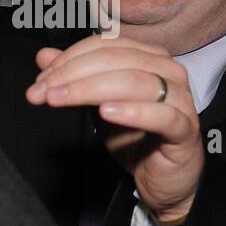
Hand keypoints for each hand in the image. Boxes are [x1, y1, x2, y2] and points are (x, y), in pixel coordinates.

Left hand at [25, 34, 201, 224]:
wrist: (164, 179)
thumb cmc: (136, 138)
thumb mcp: (97, 105)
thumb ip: (74, 78)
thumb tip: (44, 56)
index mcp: (148, 57)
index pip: (103, 46)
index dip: (68, 60)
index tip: (40, 81)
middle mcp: (167, 71)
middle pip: (115, 60)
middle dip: (72, 74)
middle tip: (44, 92)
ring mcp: (180, 98)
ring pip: (135, 82)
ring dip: (91, 89)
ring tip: (62, 99)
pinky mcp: (185, 129)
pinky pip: (162, 115)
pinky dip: (133, 111)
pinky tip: (106, 113)